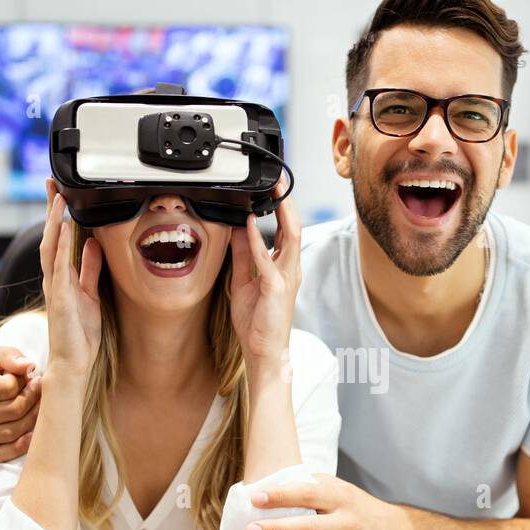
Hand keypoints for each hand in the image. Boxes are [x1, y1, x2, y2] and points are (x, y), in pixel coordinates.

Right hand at [0, 344, 41, 461]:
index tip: (22, 376)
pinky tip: (32, 432)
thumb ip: (7, 356)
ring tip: (36, 403)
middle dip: (32, 397)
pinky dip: (23, 444)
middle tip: (38, 389)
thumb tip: (29, 366)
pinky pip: (5, 454)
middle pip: (14, 410)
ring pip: (14, 431)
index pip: (8, 387)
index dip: (21, 380)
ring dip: (32, 417)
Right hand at [40, 186, 102, 379]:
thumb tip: (95, 244)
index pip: (57, 239)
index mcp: (62, 278)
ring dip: (53, 220)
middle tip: (51, 183)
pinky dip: (62, 245)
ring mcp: (55, 287)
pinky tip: (64, 226)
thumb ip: (91, 269)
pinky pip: (60, 266)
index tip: (59, 193)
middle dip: (50, 209)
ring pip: (50, 246)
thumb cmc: (80, 334)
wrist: (73, 362)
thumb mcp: (91, 294)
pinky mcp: (60, 297)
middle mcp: (55, 279)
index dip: (57, 215)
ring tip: (58, 197)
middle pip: (49, 236)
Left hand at [229, 178, 300, 372]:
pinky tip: (247, 225)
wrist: (264, 352)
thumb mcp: (244, 281)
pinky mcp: (276, 288)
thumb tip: (237, 230)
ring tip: (270, 191)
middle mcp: (290, 268)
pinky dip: (257, 240)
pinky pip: (267, 259)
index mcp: (284, 265)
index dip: (280, 205)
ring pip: (289, 236)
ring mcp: (286, 277)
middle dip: (285, 200)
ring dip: (280, 211)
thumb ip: (242, 255)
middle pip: (292, 225)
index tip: (271, 186)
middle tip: (276, 178)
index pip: (285, 228)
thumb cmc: (258, 322)